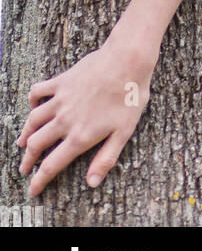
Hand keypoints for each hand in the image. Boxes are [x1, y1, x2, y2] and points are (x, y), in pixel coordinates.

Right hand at [16, 37, 156, 197]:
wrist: (127, 60)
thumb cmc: (130, 96)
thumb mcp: (124, 132)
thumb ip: (106, 158)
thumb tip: (92, 183)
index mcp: (80, 136)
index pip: (52, 165)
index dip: (39, 181)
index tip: (32, 191)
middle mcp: (65, 120)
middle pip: (37, 144)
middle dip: (28, 160)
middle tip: (24, 169)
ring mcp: (61, 99)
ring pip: (33, 121)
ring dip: (25, 134)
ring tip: (22, 144)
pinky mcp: (62, 81)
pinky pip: (38, 91)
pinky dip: (32, 101)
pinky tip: (33, 106)